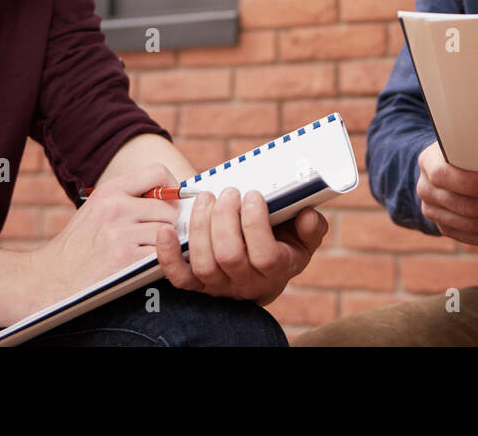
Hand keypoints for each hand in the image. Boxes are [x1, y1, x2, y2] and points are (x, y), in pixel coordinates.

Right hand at [29, 163, 179, 309]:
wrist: (48, 279)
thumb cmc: (77, 246)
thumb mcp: (96, 209)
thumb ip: (128, 198)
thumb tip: (172, 197)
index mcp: (109, 191)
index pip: (157, 172)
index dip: (172, 188)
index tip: (171, 203)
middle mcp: (115, 207)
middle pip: (168, 208)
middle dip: (167, 224)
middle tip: (153, 237)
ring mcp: (120, 233)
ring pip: (167, 232)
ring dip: (162, 245)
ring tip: (141, 252)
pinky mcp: (125, 259)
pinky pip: (160, 254)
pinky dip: (156, 262)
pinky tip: (139, 265)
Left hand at [155, 188, 327, 305]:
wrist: (261, 274)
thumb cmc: (284, 246)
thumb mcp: (304, 238)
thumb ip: (311, 227)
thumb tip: (307, 215)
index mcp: (276, 270)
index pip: (264, 254)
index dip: (255, 223)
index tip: (252, 194)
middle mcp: (246, 283)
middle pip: (229, 255)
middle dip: (225, 218)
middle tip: (228, 192)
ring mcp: (219, 286)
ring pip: (204, 262)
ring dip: (200, 226)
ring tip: (206, 197)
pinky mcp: (197, 285)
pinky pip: (179, 278)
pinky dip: (168, 255)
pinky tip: (166, 230)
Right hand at [416, 142, 477, 244]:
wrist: (448, 167)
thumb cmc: (464, 151)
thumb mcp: (467, 143)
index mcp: (428, 162)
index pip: (442, 176)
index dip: (469, 183)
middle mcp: (426, 189)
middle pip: (465, 206)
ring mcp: (434, 212)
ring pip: (472, 225)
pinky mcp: (446, 228)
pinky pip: (475, 237)